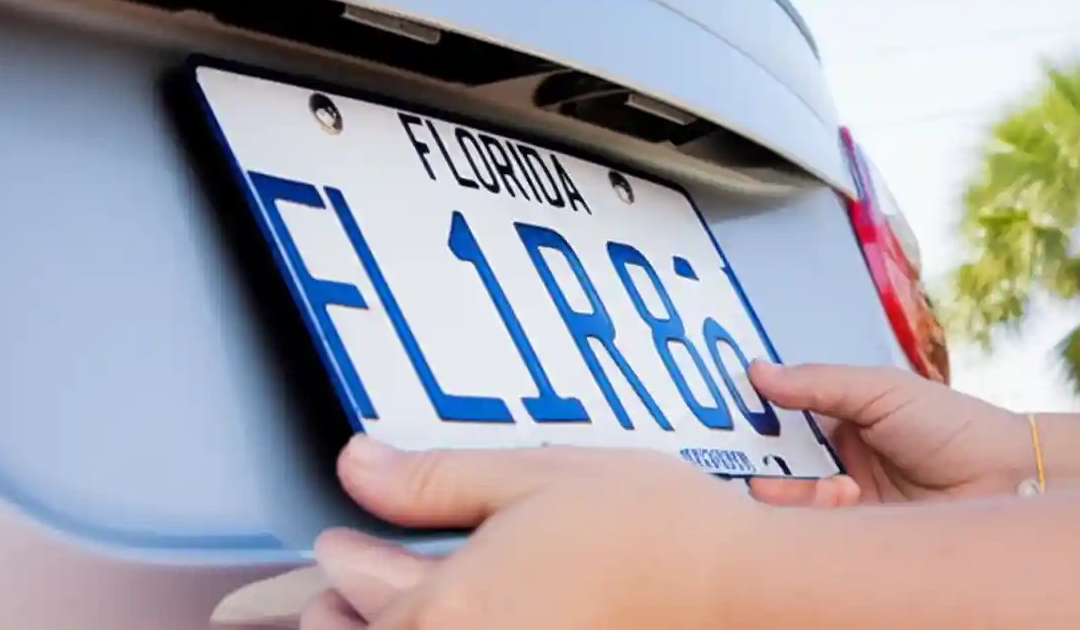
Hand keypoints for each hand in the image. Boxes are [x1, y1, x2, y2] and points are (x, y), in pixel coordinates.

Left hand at [301, 436, 799, 628]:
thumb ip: (433, 480)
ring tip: (412, 601)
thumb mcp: (531, 475)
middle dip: (348, 615)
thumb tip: (358, 465)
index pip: (350, 600)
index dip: (339, 567)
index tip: (338, 545)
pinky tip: (484, 611)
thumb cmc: (651, 531)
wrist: (741, 589)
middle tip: (349, 586)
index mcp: (452, 610)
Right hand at [747, 362, 1032, 505]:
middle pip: (775, 461)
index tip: (723, 409)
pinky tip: (842, 493)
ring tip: (804, 480)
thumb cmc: (954, 426)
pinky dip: (818, 510)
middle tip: (739, 454)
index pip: (779, 417)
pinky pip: (815, 528)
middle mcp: (835, 460)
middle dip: (755, 458)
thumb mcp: (881, 391)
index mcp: (839, 419)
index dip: (751, 415)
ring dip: (787, 488)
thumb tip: (756, 370)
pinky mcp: (856, 537)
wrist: (1011, 480)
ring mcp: (844, 501)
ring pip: (787, 498)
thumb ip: (817, 383)